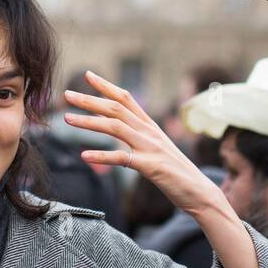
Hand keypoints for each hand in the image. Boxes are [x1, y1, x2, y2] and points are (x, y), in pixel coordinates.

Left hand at [63, 71, 223, 215]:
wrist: (200, 193)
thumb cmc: (177, 173)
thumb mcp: (157, 149)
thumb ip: (140, 137)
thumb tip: (121, 129)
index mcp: (151, 126)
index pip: (127, 98)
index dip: (107, 85)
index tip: (88, 75)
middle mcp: (150, 132)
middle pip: (115, 109)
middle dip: (90, 99)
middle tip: (67, 94)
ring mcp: (150, 148)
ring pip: (115, 128)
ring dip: (89, 122)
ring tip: (67, 119)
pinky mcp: (150, 166)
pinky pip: (122, 158)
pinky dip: (101, 156)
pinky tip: (84, 155)